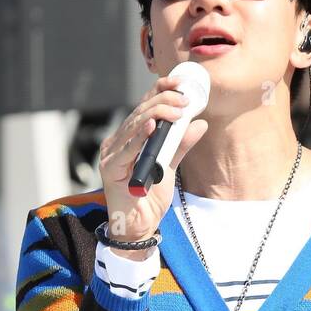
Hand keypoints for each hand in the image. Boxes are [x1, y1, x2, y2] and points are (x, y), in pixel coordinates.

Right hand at [99, 75, 208, 242]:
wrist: (139, 227)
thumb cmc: (150, 198)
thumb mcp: (169, 166)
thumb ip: (180, 145)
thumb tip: (200, 122)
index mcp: (130, 137)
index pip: (144, 106)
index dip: (160, 90)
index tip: (180, 82)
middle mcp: (118, 141)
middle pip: (140, 112)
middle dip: (163, 101)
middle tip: (185, 99)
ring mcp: (111, 154)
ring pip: (134, 125)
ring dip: (157, 114)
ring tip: (177, 109)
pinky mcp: (110, 168)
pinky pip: (127, 149)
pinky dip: (140, 137)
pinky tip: (152, 126)